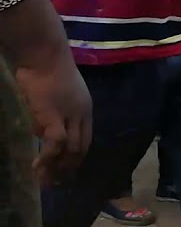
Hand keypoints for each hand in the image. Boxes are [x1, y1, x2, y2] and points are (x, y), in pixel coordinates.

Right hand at [13, 53, 91, 185]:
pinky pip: (56, 143)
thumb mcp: (54, 94)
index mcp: (85, 108)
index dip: (76, 157)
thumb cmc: (45, 70)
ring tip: (45, 181)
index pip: (85, 138)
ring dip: (58, 168)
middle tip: (56, 182)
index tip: (66, 171)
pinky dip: (49, 157)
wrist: (43, 54)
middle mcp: (82, 114)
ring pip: (70, 149)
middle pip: (81, 147)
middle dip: (69, 168)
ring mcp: (70, 115)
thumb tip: (41, 132)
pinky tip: (38, 165)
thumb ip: (52, 114)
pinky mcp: (54, 115)